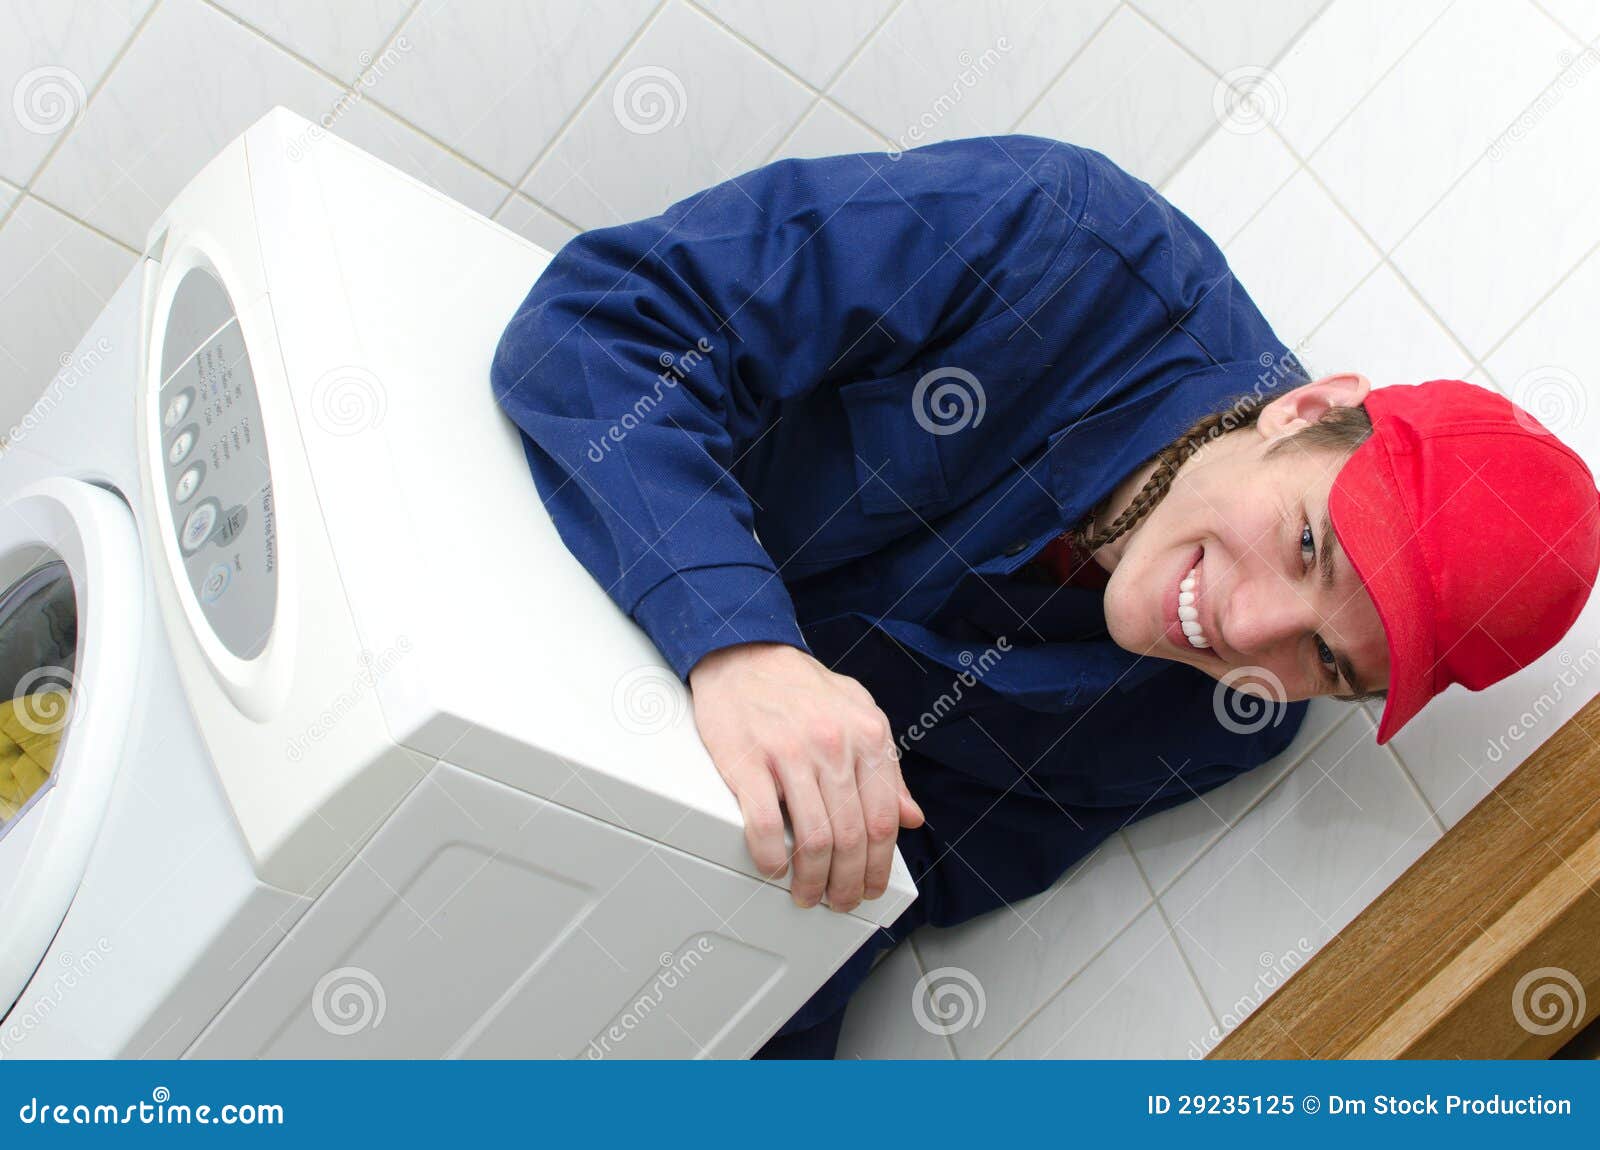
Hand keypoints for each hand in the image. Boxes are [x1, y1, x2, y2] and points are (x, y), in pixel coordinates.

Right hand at [688, 642, 923, 911]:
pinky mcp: (748, 762)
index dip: (879, 866)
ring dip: (812, 880)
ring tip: (807, 894)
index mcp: (867, 736)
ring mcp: (789, 755)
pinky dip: (770, 858)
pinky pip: (765, 825)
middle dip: (847, 883)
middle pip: (851, 838)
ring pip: (813, 840)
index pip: (883, 820)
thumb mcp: (859, 713)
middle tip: (839, 901)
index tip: (870, 887)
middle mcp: (833, 746)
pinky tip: (772, 868)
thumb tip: (910, 816)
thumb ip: (888, 766)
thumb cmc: (799, 687)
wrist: (743, 654)